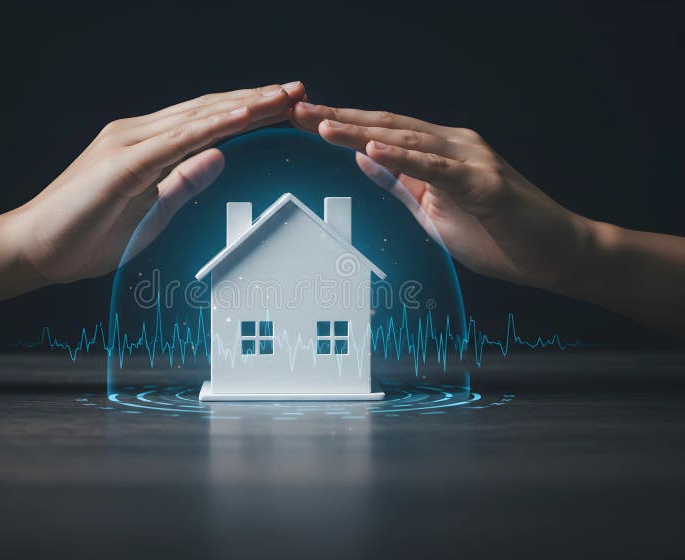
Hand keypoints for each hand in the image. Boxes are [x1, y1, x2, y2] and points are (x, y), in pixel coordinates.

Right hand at [4, 82, 305, 283]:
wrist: (34, 249)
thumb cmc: (86, 235)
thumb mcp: (151, 212)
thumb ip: (184, 184)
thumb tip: (220, 159)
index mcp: (146, 146)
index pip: (206, 122)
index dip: (246, 112)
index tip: (282, 106)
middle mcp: (139, 135)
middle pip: (208, 111)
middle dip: (256, 100)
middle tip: (298, 90)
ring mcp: (129, 145)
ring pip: (198, 118)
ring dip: (244, 105)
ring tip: (282, 96)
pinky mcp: (122, 164)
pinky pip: (176, 141)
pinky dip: (212, 127)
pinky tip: (241, 117)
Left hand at [291, 102, 592, 292]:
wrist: (554, 253)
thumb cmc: (496, 233)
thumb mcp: (433, 210)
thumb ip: (400, 183)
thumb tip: (364, 156)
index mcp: (437, 151)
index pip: (379, 132)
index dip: (339, 124)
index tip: (300, 120)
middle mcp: (453, 145)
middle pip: (385, 126)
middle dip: (337, 118)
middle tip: (294, 110)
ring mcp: (471, 160)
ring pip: (407, 139)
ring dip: (361, 131)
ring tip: (322, 124)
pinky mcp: (485, 183)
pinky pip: (438, 168)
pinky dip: (405, 157)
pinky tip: (374, 148)